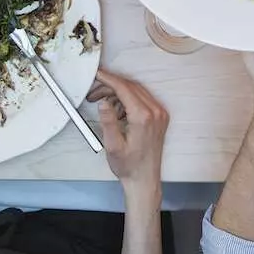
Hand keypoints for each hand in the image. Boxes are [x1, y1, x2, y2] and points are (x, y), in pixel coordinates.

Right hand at [90, 68, 168, 195]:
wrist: (144, 179)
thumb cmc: (128, 166)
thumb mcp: (112, 145)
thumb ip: (108, 121)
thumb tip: (103, 102)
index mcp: (143, 117)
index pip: (125, 88)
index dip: (108, 79)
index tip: (96, 74)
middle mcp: (155, 112)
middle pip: (131, 87)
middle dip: (110, 86)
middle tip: (93, 93)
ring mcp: (160, 114)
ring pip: (137, 91)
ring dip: (119, 92)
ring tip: (101, 103)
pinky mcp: (160, 118)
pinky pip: (143, 99)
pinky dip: (128, 99)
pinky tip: (116, 110)